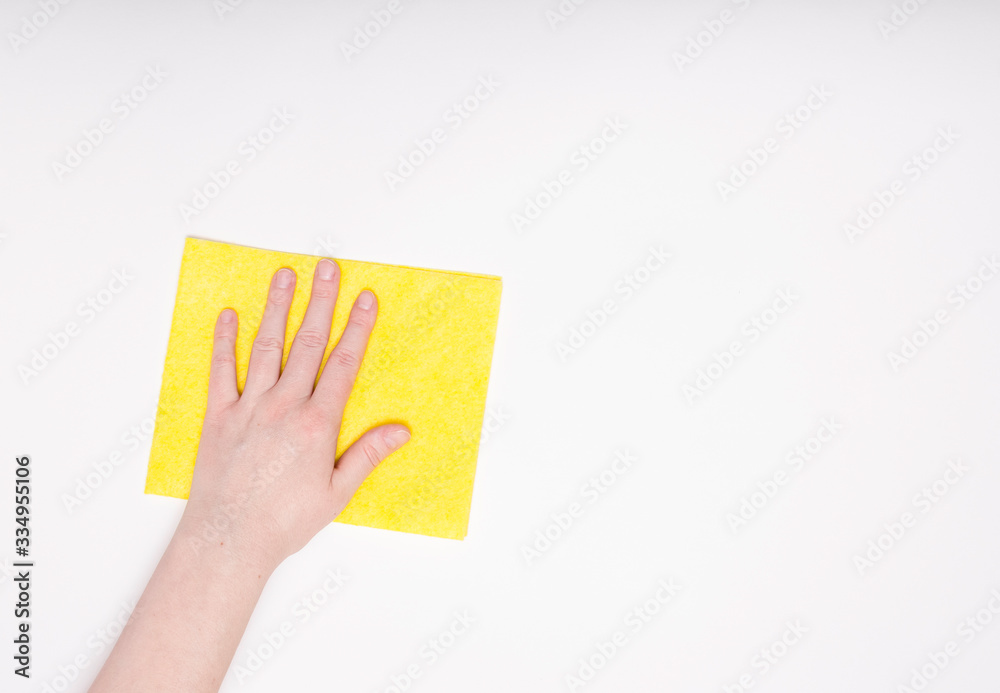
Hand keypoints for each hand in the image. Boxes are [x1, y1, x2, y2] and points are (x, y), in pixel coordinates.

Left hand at [178, 258, 409, 571]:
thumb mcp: (337, 492)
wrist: (229, 538)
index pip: (343, 363)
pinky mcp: (218, 417)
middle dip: (321, 302)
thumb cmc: (285, 521)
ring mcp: (249, 407)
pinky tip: (228, 315)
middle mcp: (284, 406)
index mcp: (317, 423)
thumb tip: (400, 431)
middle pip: (307, 343)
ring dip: (278, 308)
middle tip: (328, 268)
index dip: (357, 327)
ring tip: (286, 275)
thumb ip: (367, 454)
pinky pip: (221, 371)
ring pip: (266, 347)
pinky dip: (224, 341)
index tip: (366, 298)